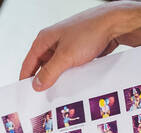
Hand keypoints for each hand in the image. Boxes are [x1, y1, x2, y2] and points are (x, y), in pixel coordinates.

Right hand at [20, 2, 140, 89]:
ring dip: (58, 80)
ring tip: (58, 95)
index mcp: (44, 40)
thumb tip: (36, 85)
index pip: (28, 63)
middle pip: (42, 67)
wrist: (114, 24)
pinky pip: (69, 67)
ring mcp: (66, 46)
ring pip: (56, 68)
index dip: (25, 80)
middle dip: (43, 83)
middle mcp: (53, 42)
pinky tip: (72, 86)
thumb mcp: (66, 57)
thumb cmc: (89, 33)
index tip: (26, 97)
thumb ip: (49, 72)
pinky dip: (69, 76)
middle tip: (43, 101)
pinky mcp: (77, 51)